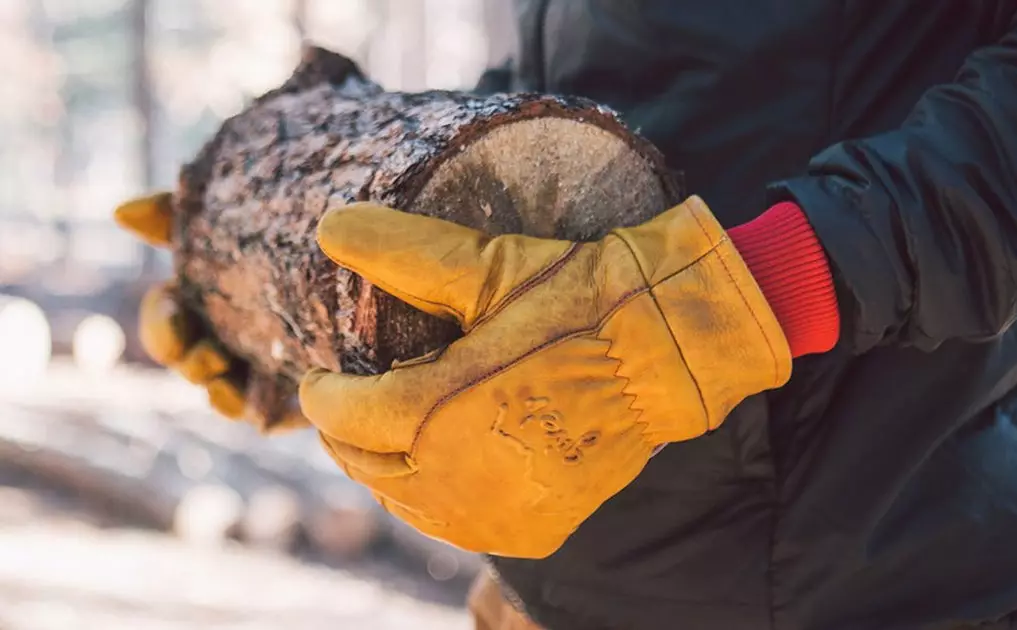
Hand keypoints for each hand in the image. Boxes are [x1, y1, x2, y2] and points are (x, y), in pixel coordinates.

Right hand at [114, 193, 307, 432]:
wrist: (380, 256)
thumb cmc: (299, 230)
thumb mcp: (242, 215)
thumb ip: (184, 213)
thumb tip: (120, 212)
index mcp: (214, 299)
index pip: (168, 319)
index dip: (161, 321)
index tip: (173, 306)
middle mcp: (235, 338)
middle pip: (188, 361)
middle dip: (183, 357)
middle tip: (203, 352)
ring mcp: (269, 368)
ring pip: (224, 395)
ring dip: (217, 388)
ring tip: (229, 370)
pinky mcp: (308, 391)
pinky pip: (272, 416)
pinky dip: (261, 409)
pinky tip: (259, 399)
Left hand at [298, 196, 791, 557]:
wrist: (669, 353)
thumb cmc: (580, 301)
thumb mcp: (489, 268)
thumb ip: (402, 252)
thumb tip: (328, 226)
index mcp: (433, 412)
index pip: (344, 415)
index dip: (325, 393)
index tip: (323, 376)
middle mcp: (456, 478)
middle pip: (366, 467)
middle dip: (346, 434)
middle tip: (347, 405)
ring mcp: (497, 514)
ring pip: (406, 504)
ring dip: (386, 470)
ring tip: (390, 435)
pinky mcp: (534, 529)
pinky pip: (458, 528)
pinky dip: (435, 502)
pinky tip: (442, 471)